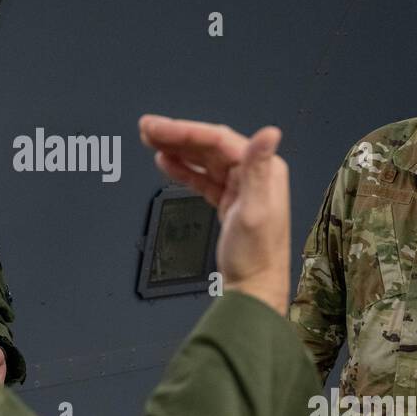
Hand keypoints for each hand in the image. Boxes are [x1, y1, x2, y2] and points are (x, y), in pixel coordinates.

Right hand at [139, 115, 290, 313]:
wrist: (254, 287)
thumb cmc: (257, 256)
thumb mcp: (255, 209)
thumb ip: (259, 168)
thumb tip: (270, 132)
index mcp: (262, 169)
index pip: (217, 140)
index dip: (185, 131)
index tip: (158, 128)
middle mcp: (254, 173)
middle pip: (208, 145)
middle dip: (176, 135)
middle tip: (146, 129)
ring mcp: (241, 186)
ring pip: (203, 159)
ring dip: (177, 148)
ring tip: (150, 140)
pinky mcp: (229, 200)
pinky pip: (203, 177)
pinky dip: (184, 168)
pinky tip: (166, 162)